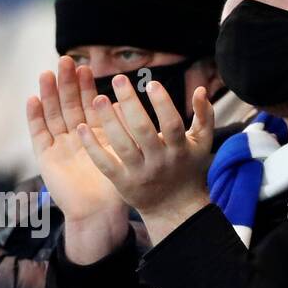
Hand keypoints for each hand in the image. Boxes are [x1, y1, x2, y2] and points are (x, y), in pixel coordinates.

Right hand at [28, 56, 129, 263]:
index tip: (87, 67)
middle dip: (67, 83)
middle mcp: (76, 135)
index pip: (88, 103)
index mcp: (96, 133)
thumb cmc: (115, 185)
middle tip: (66, 61)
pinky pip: (38, 133)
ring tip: (47, 73)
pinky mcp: (46, 157)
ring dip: (49, 94)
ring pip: (53, 114)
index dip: (86, 86)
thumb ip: (120, 129)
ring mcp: (59, 144)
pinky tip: (33, 99)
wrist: (98, 213)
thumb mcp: (121, 152)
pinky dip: (35, 117)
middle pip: (68, 104)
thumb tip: (120, 103)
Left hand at [76, 75, 217, 244]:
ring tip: (97, 98)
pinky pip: (105, 164)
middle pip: (143, 131)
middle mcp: (159, 161)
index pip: (172, 124)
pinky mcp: (122, 184)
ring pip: (122, 146)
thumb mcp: (202, 143)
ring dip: (109, 121)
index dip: (163, 104)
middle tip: (117, 79)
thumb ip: (205, 115)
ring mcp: (139, 173)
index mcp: (179, 149)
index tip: (151, 83)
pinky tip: (82, 128)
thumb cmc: (188, 168)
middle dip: (130, 104)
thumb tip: (200, 88)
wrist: (175, 208)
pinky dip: (93, 147)